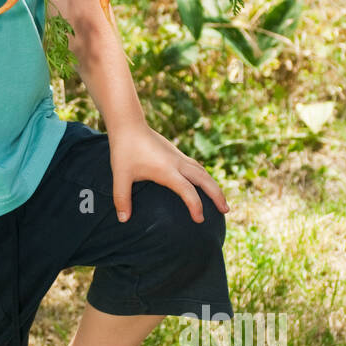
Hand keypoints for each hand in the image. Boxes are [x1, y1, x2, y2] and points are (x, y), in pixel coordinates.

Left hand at [107, 122, 229, 224]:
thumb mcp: (120, 176)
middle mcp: (177, 163)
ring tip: (221, 201)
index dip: (195, 205)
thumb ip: (122, 198)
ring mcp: (178, 157)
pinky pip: (196, 166)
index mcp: (166, 170)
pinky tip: (205, 185)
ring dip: (214, 186)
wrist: (128, 125)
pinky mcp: (176, 153)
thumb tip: (123, 220)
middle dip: (217, 195)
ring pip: (203, 171)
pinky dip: (205, 177)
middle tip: (226, 211)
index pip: (187, 190)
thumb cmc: (124, 150)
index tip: (200, 219)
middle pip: (204, 179)